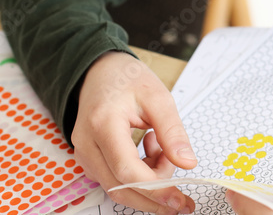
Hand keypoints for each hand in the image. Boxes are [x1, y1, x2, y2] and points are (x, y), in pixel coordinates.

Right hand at [73, 51, 197, 214]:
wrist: (99, 71)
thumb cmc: (127, 79)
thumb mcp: (158, 97)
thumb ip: (173, 132)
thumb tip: (188, 163)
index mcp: (103, 124)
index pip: (127, 170)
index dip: (155, 189)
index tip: (179, 199)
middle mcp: (87, 144)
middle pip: (120, 187)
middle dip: (153, 197)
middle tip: (182, 202)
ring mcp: (84, 153)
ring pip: (118, 186)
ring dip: (148, 180)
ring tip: (163, 148)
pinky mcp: (90, 159)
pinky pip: (115, 177)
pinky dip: (139, 172)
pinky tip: (151, 149)